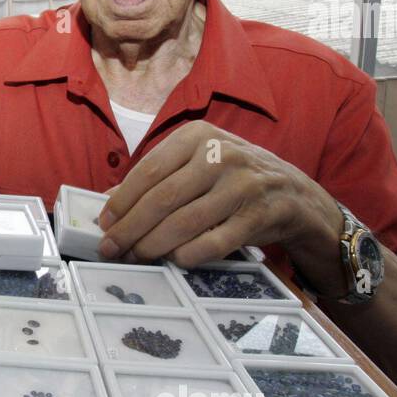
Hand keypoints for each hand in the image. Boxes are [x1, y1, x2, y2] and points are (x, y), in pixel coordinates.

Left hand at [96, 120, 342, 273]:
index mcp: (198, 136)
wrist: (293, 192)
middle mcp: (220, 154)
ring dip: (153, 245)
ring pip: (185, 222)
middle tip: (111, 249)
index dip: (122, 202)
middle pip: (162, 199)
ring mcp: (242, 185)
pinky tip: (173, 261)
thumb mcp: (195, 164)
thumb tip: (109, 200)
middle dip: (130, 229)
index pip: (148, 171)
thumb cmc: (231, 177)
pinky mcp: (259, 215)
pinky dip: (188, 254)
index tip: (104, 225)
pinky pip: (214, 242)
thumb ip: (156, 177)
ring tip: (135, 257)